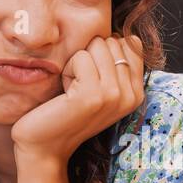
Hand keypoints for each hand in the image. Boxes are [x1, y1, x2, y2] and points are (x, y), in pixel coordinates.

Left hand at [10, 35, 144, 167]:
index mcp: (137, 93)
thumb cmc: (67, 112)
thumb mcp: (101, 88)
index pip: (131, 43)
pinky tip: (65, 93)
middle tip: (80, 86)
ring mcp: (114, 96)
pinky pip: (81, 57)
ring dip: (78, 63)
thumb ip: (116, 64)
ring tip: (73, 90)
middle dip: (91, 57)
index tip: (93, 79)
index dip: (104, 52)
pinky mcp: (93, 96)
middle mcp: (131, 95)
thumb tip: (126, 36)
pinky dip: (67, 70)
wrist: (45, 147)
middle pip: (113, 41)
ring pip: (98, 45)